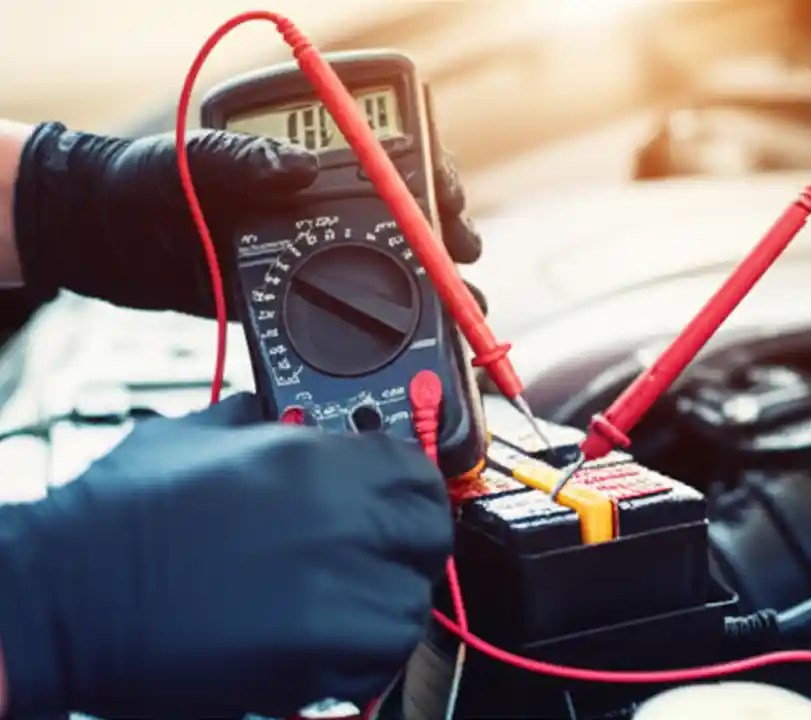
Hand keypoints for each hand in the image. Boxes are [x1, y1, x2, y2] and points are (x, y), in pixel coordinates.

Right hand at [0, 394, 450, 717]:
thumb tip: (265, 414)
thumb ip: (247, 421)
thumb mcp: (188, 435)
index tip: (398, 506)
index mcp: (312, 459)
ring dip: (386, 604)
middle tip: (381, 560)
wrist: (63, 595)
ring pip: (411, 598)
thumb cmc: (113, 520)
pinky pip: (381, 657)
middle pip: (428, 530)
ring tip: (347, 610)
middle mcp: (337, 516)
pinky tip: (328, 647)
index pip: (415, 468)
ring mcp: (333, 586)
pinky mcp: (317, 652)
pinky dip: (365, 658)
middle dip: (410, 546)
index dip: (411, 490)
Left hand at [10, 122, 481, 314]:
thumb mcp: (191, 162)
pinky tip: (420, 348)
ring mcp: (315, 258)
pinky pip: (353, 319)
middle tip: (463, 257)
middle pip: (408, 220)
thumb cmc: (142, 183)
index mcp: (308, 164)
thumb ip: (241, 160)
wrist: (103, 242)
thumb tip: (296, 168)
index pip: (390, 162)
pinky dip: (391, 335)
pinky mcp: (299, 303)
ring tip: (460, 311)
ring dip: (433, 292)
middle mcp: (323, 209)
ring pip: (392, 273)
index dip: (432, 177)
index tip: (451, 198)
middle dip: (447, 239)